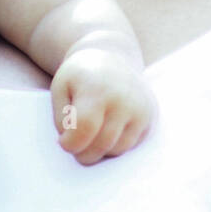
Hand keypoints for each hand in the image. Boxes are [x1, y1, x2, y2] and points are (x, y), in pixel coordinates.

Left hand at [50, 46, 155, 165]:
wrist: (113, 58)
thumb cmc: (81, 76)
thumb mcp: (60, 88)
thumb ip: (61, 119)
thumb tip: (71, 144)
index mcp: (97, 89)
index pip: (83, 129)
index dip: (70, 143)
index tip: (63, 142)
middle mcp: (123, 99)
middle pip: (101, 145)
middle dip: (83, 153)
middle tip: (75, 144)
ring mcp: (141, 109)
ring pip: (117, 150)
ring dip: (101, 150)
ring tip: (92, 133)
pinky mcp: (150, 117)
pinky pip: (131, 146)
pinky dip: (116, 144)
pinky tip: (108, 127)